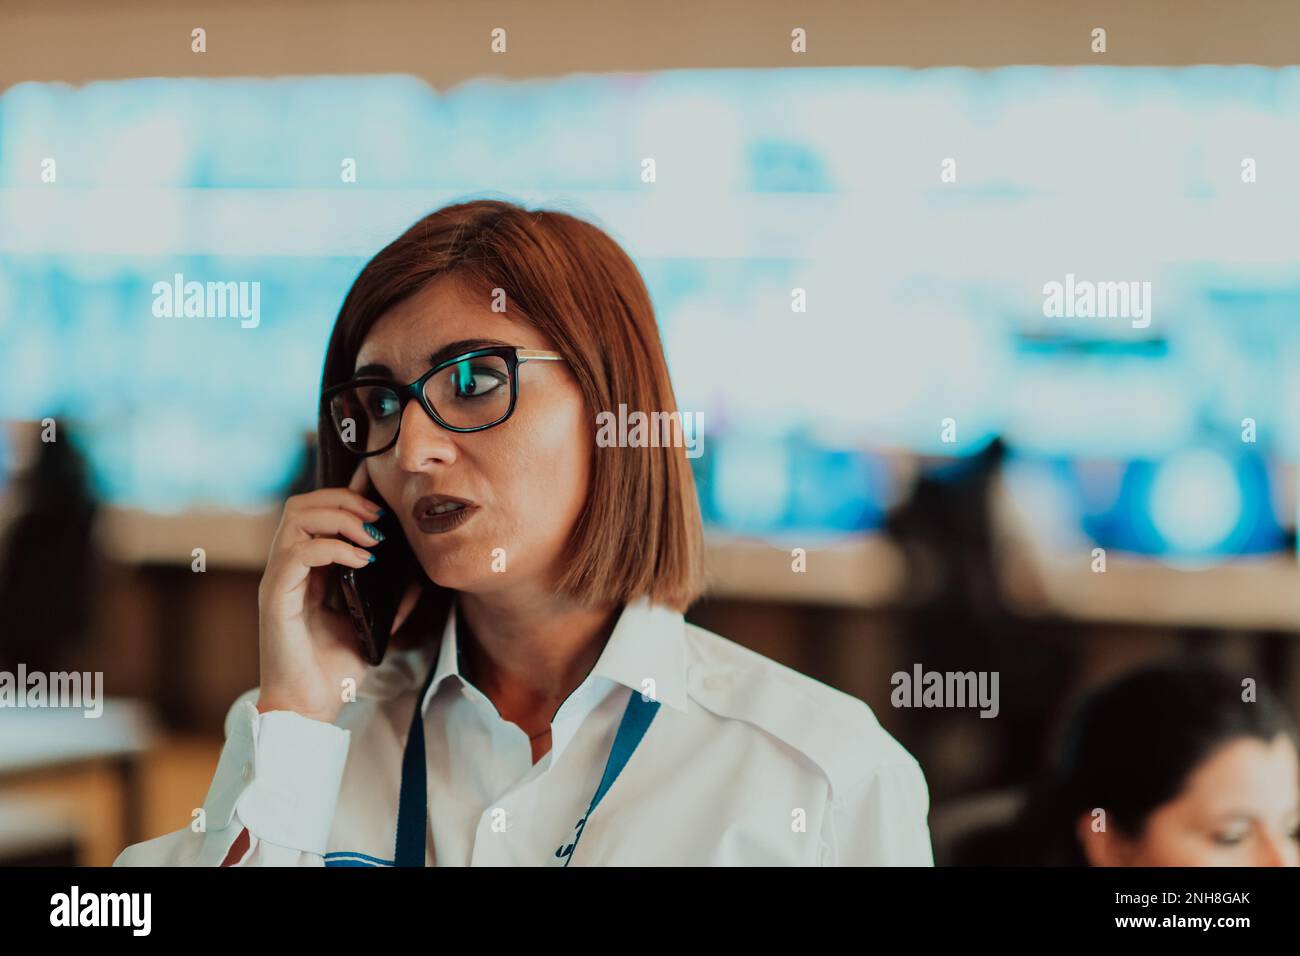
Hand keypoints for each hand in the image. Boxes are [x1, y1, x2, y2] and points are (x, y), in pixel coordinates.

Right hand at [254, 461, 418, 723]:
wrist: (310, 708)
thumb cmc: (333, 672)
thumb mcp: (370, 627)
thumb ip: (390, 602)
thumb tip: (419, 580)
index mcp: (305, 571)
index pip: (316, 513)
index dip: (346, 495)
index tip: (380, 494)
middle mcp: (287, 569)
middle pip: (303, 504)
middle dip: (345, 500)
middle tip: (380, 519)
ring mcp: (278, 580)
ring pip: (296, 517)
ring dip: (340, 517)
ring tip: (373, 537)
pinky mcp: (276, 597)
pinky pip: (299, 553)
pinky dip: (334, 547)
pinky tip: (363, 561)